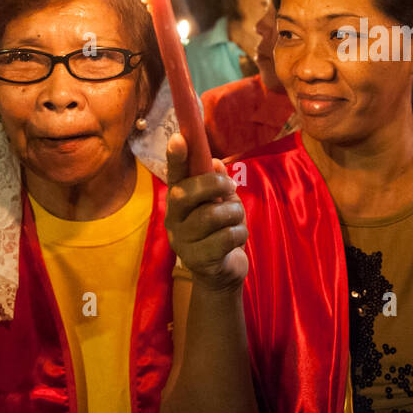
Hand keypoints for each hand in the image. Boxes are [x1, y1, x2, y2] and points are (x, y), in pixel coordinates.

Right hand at [165, 131, 248, 290]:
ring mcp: (182, 241)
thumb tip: (215, 162)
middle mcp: (173, 220)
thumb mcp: (222, 204)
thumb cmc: (220, 232)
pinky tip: (236, 239)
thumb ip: (217, 184)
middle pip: (188, 193)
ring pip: (212, 215)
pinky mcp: (197, 260)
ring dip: (234, 213)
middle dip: (216, 185)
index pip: (174, 176)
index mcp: (178, 202)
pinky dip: (239, 233)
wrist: (221, 275)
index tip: (178, 138)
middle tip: (231, 187)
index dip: (176, 158)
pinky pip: (225, 237)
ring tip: (237, 219)